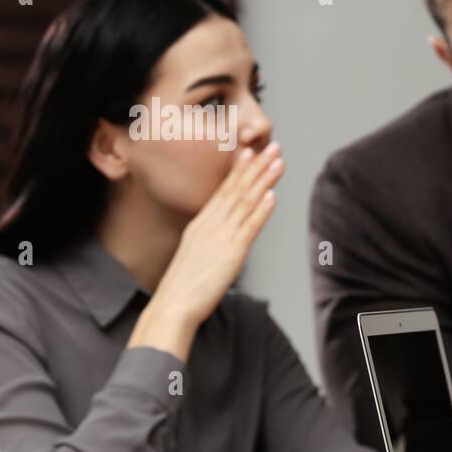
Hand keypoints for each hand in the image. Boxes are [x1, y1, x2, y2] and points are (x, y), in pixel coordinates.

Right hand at [152, 141, 283, 327]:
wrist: (173, 305)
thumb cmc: (183, 287)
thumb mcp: (196, 256)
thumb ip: (211, 243)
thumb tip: (226, 239)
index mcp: (201, 224)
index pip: (223, 190)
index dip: (239, 170)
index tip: (250, 151)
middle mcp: (210, 225)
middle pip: (236, 189)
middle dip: (256, 166)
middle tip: (272, 147)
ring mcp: (220, 237)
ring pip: (245, 202)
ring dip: (264, 180)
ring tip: (278, 162)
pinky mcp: (231, 253)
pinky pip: (249, 227)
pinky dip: (262, 210)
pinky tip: (272, 196)